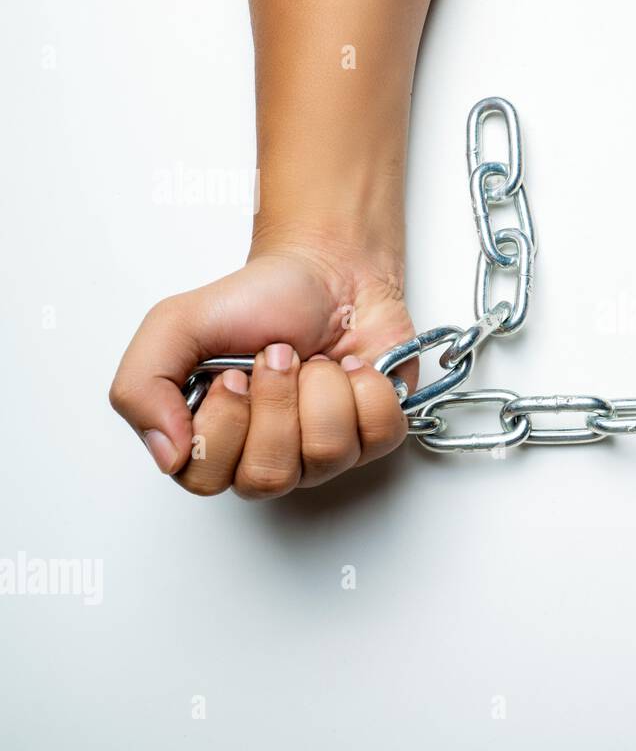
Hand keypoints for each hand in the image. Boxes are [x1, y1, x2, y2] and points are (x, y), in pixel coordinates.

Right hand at [109, 238, 416, 496]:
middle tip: (278, 357)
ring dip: (323, 389)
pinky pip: (379, 435)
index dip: (225, 425)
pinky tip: (354, 368)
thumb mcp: (177, 324)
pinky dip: (367, 389)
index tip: (234, 374)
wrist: (327, 272)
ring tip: (314, 358)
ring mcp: (324, 452)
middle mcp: (268, 456)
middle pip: (268, 477)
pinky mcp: (375, 434)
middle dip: (276, 403)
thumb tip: (167, 454)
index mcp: (213, 439)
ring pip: (327, 454)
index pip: (207, 477)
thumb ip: (142, 386)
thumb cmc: (259, 300)